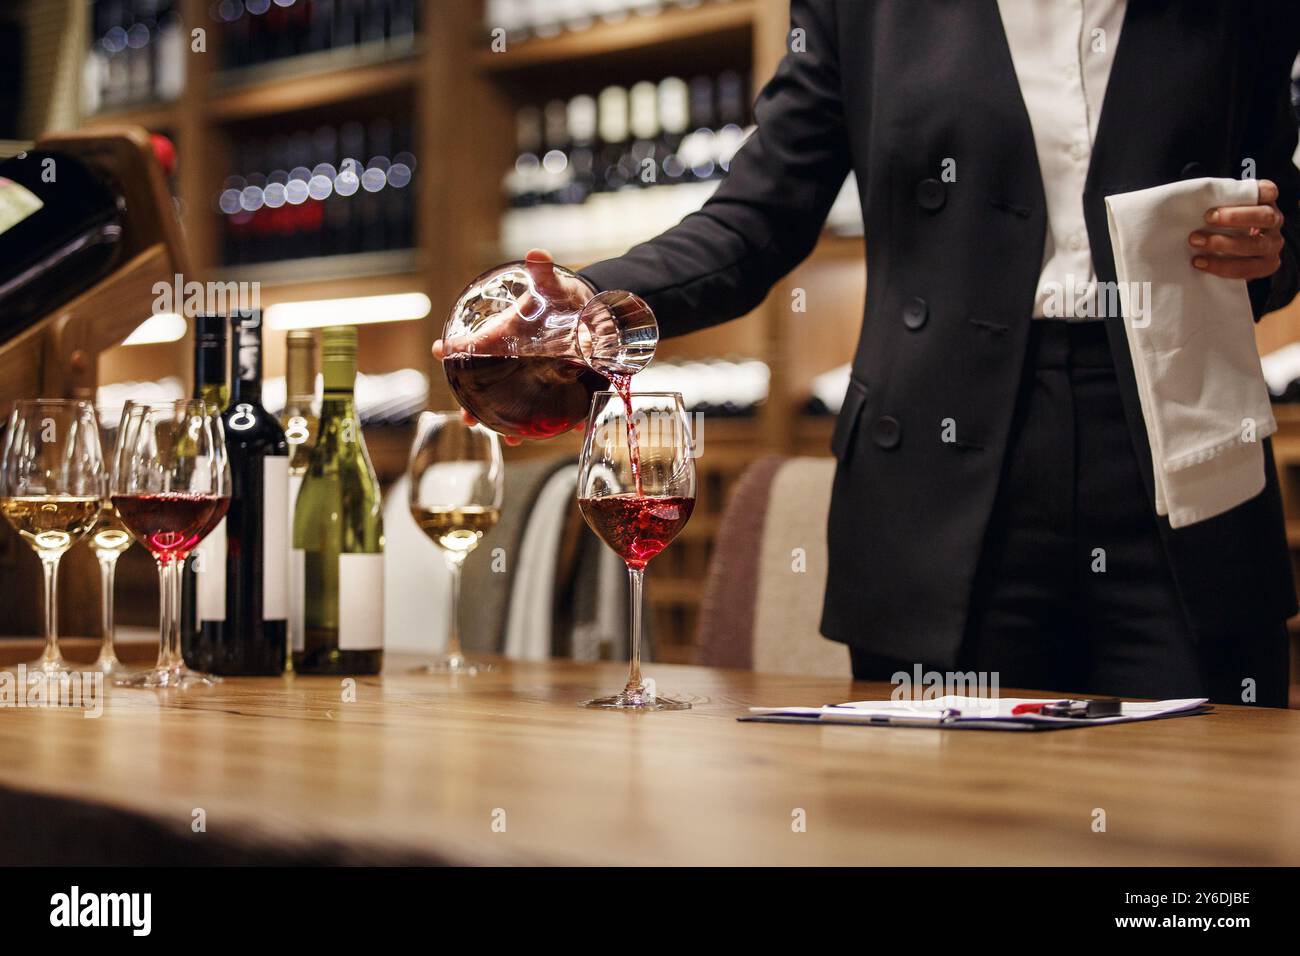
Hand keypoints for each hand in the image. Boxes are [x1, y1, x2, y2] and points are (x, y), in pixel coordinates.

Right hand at [432, 248, 592, 444]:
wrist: (592, 312)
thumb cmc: (563, 298)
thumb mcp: (553, 286)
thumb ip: (544, 272)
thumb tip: (537, 254)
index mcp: (506, 336)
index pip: (473, 345)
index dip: (453, 349)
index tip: (438, 352)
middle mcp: (514, 360)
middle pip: (486, 385)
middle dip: (474, 404)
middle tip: (468, 419)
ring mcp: (533, 376)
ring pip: (513, 403)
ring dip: (509, 424)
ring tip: (510, 440)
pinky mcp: (557, 386)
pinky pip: (549, 408)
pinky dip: (551, 423)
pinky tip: (553, 433)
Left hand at [1190, 179, 1285, 279]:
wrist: (1227, 254)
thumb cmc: (1221, 224)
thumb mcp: (1223, 209)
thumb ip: (1218, 203)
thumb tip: (1193, 200)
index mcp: (1266, 202)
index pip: (1268, 191)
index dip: (1248, 193)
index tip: (1222, 198)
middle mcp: (1275, 222)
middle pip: (1265, 217)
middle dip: (1235, 217)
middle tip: (1207, 218)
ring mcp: (1273, 245)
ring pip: (1256, 245)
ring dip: (1223, 244)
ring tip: (1197, 242)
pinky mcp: (1267, 266)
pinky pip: (1247, 269)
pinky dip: (1222, 266)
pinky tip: (1201, 262)